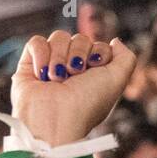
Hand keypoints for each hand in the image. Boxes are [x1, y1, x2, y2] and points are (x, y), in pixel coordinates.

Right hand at [12, 31, 135, 145]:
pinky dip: (41, 55)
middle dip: (78, 55)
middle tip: (75, 76)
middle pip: (79, 38)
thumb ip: (126, 58)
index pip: (98, 45)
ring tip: (57, 79)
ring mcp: (52, 67)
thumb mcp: (117, 81)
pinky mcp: (30, 66)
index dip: (98, 52)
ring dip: (60, 57)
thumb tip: (115, 41)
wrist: (55, 120)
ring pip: (59, 37)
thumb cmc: (86, 105)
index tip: (95, 68)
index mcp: (94, 76)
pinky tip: (43, 75)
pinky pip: (37, 42)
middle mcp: (73, 70)